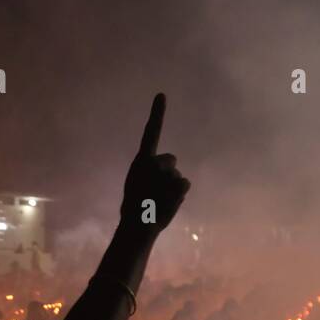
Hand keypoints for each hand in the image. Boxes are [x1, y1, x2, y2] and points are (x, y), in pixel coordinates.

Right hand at [120, 93, 189, 231]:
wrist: (137, 225)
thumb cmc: (134, 208)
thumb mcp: (135, 184)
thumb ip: (146, 172)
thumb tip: (157, 175)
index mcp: (141, 160)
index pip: (150, 132)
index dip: (157, 113)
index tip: (162, 95)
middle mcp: (155, 162)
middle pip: (171, 160)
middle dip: (167, 172)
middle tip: (156, 191)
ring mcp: (168, 172)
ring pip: (177, 176)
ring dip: (172, 188)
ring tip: (159, 200)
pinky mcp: (180, 183)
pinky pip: (185, 185)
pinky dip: (180, 195)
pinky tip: (168, 203)